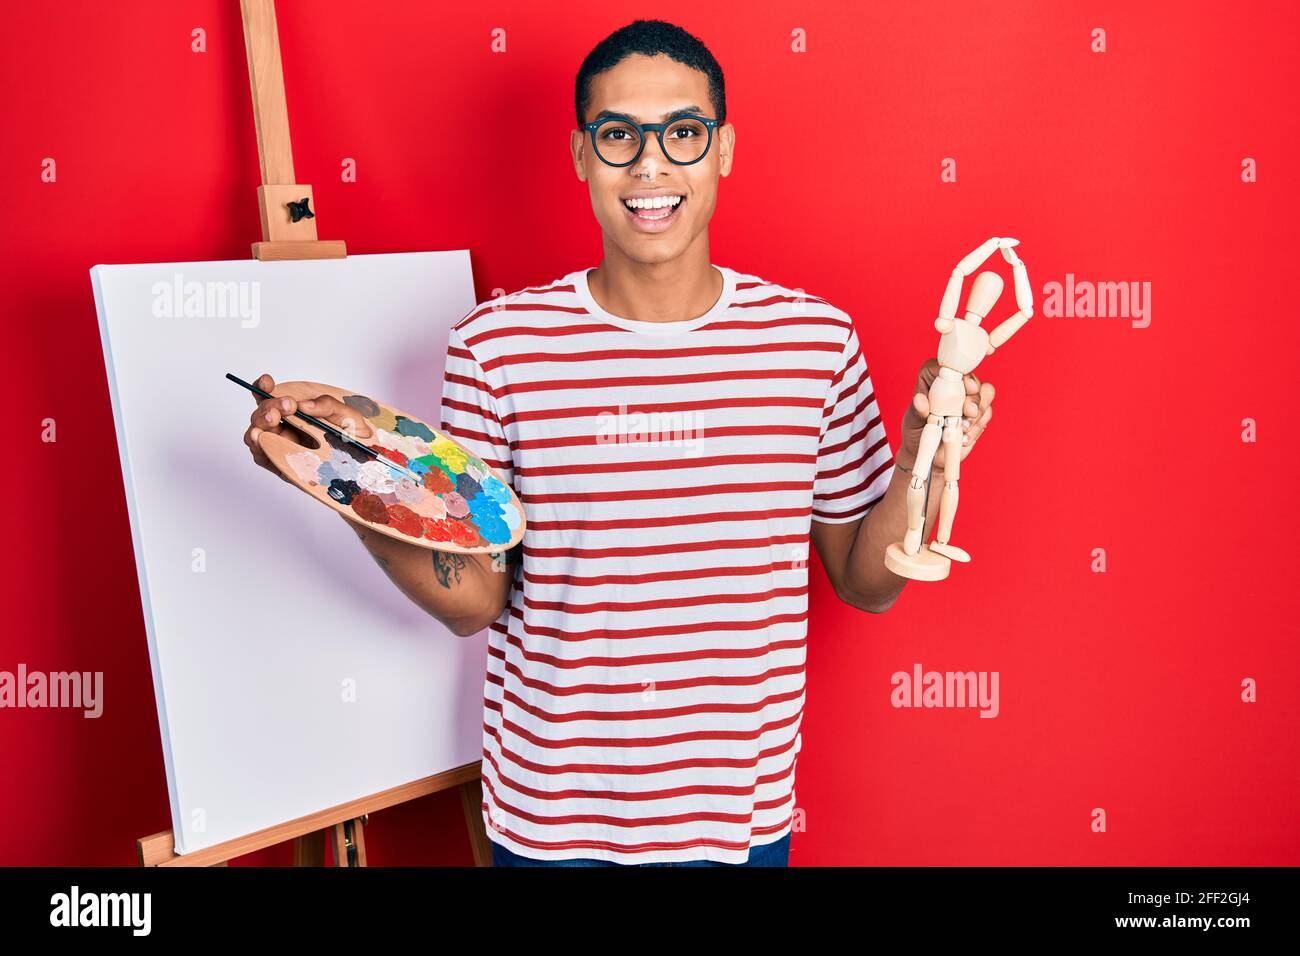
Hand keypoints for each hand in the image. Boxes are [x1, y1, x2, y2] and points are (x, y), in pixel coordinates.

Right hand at [242, 373, 373, 477]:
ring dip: (260, 422)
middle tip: (287, 406)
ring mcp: (280, 445)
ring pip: (257, 432)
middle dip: (270, 405)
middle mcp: (285, 426)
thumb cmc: (354, 439)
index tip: (267, 382)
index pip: (273, 396)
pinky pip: (262, 455)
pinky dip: (258, 445)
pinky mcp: (280, 465)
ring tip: (273, 419)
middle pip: (263, 412)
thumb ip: (328, 406)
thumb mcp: (347, 417)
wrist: (362, 468)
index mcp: (296, 412)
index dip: (263, 387)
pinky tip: (260, 438)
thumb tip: (303, 404)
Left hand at [898, 359, 993, 472]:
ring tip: (962, 428)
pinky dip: (977, 427)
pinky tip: (963, 438)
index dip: (957, 370)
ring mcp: (967, 399)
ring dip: (978, 413)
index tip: (964, 383)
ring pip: (985, 394)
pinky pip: (987, 414)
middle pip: (971, 379)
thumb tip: (919, 400)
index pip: (945, 366)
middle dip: (974, 395)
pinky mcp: (978, 414)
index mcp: (933, 380)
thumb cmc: (915, 432)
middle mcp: (953, 386)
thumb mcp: (912, 421)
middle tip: (968, 411)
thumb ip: (917, 411)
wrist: (926, 454)